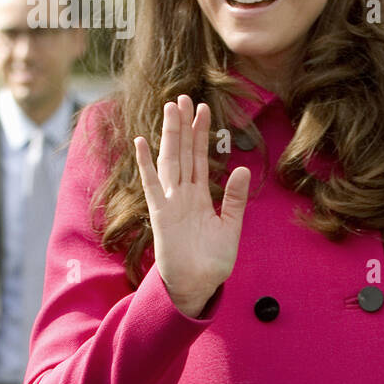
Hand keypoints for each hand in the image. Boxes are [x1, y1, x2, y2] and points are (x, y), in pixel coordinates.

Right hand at [133, 95, 250, 316]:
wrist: (198, 286)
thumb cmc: (212, 261)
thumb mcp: (231, 226)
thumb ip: (234, 198)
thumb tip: (242, 167)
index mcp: (200, 196)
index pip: (201, 158)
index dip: (201, 134)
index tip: (204, 109)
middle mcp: (183, 194)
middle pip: (183, 152)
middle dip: (183, 125)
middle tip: (184, 97)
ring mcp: (170, 202)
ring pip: (170, 160)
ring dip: (169, 135)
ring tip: (170, 108)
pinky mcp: (160, 214)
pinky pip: (152, 184)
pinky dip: (146, 164)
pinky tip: (142, 142)